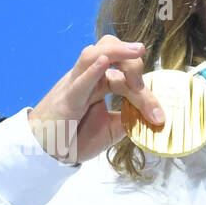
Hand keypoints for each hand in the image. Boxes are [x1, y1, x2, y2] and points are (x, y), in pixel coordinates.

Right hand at [27, 36, 165, 163]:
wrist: (47, 152)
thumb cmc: (75, 138)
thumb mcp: (111, 129)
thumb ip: (129, 119)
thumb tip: (151, 117)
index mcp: (98, 83)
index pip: (125, 75)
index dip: (145, 92)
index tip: (158, 117)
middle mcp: (87, 79)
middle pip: (110, 52)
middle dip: (132, 62)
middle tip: (143, 86)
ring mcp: (75, 86)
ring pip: (92, 55)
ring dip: (117, 52)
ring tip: (137, 52)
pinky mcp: (66, 100)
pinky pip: (79, 81)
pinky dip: (92, 71)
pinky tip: (104, 62)